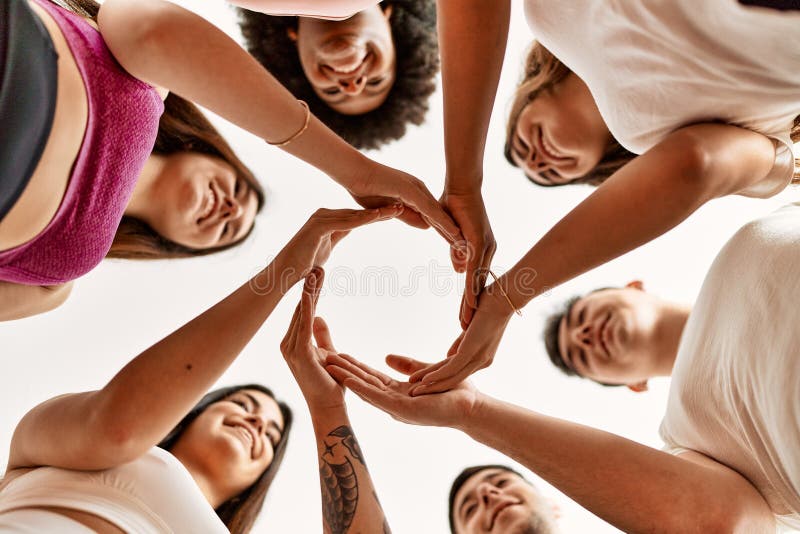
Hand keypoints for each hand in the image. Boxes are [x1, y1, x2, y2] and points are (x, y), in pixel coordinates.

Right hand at [275, 206, 401, 287]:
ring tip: (396, 210)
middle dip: (381, 210)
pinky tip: (377, 217)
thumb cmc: (303, 265)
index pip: (358, 216)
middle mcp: (324, 215)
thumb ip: (338, 235)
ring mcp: (320, 219)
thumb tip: (348, 231)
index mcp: (329, 219)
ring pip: (354, 216)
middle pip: (359, 213)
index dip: (378, 214)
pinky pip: (344, 223)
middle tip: (403, 206)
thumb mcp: (327, 247)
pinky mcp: (317, 226)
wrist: (284, 274)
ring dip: (376, 213)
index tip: (397, 212)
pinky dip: (361, 220)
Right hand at [280, 268, 345, 410]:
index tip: (317, 273)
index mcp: (293, 343)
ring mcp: (290, 349)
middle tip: (317, 265)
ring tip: (315, 272)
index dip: (310, 293)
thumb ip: (322, 336)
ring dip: (308, 292)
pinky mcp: (299, 354)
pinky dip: (307, 307)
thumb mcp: (326, 353)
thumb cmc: (330, 384)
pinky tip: (310, 292)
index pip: (303, 312)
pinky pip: (304, 326)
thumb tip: (319, 316)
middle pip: (300, 310)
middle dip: (308, 287)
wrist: (329, 408)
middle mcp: (287, 344)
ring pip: (302, 314)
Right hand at [325, 353, 479, 427]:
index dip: (353, 366)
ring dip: (346, 377)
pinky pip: (378, 396)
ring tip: (328, 365)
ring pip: (366, 389)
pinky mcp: (402, 409)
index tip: (336, 355)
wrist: (472, 408)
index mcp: (397, 394)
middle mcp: (393, 402)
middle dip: (343, 370)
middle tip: (323, 357)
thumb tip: (387, 356)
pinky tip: (347, 378)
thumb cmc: (454, 393)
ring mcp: (396, 407)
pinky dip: (361, 387)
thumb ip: (406, 366)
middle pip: (363, 382)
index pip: (370, 378)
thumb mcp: (425, 373)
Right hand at [347, 160, 465, 250]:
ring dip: (452, 229)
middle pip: (440, 215)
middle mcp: (418, 190)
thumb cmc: (365, 189)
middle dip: (452, 231)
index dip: (444, 230)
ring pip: (438, 213)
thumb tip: (425, 226)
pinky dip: (442, 222)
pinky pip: (430, 210)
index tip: (454, 243)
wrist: (353, 172)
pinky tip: (453, 233)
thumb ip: (406, 216)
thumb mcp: (388, 208)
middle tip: (466, 247)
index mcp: (413, 193)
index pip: (433, 216)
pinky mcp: (410, 190)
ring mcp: (415, 189)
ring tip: (466, 244)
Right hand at [407, 286, 513, 394]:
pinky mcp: (473, 351)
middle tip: (414, 393)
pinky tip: (424, 380)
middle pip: (453, 379)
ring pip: (451, 376)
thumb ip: (460, 344)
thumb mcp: (471, 331)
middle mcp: (482, 362)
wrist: (505, 298)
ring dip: (431, 385)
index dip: (439, 379)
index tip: (422, 385)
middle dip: (433, 388)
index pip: (456, 372)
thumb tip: (448, 355)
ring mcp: (478, 357)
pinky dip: (437, 375)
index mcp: (482, 358)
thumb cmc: (489, 309)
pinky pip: (452, 367)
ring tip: (414, 390)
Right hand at [440, 190, 495, 326]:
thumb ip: (456, 251)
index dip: (470, 299)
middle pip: (479, 287)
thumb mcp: (452, 234)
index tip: (465, 317)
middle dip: (472, 310)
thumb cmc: (454, 203)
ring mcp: (485, 248)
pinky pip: (475, 273)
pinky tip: (469, 306)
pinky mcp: (479, 244)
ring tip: (465, 326)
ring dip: (471, 307)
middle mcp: (487, 250)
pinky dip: (472, 291)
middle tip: (466, 330)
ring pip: (477, 284)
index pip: (475, 280)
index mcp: (482, 248)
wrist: (460, 184)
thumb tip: (458, 269)